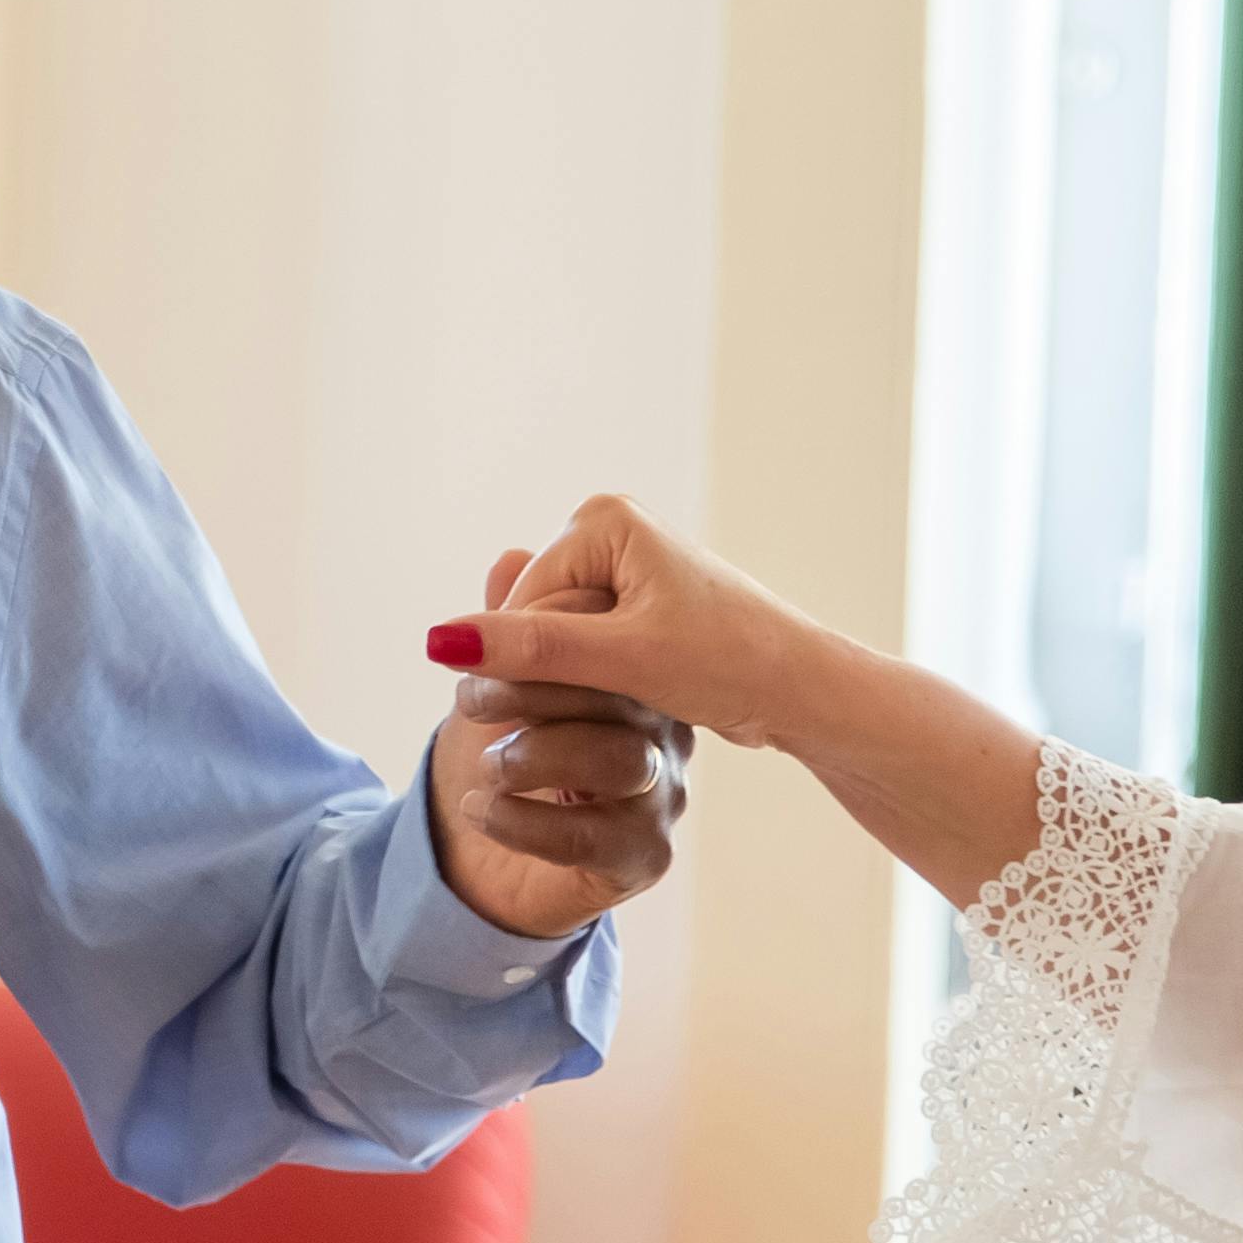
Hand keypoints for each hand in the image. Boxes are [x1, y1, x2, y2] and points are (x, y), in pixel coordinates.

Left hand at [422, 541, 689, 938]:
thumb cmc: (506, 768)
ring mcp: (665, 794)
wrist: (493, 868)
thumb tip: (509, 559)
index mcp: (636, 678)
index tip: (475, 648)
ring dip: (532, 754)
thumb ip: (510, 635)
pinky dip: (522, 819)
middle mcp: (665, 731)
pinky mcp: (645, 855)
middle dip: (531, 688)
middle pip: (621, 695)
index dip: (540, 635)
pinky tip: (479, 809)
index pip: (609, 639)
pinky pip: (592, 834)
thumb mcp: (498, 693)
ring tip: (484, 766)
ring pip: (616, 759)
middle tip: (467, 701)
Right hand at [432, 497, 1050, 914]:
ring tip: (610, 721)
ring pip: (563, 642)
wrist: (805, 689)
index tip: (542, 720)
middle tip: (588, 723)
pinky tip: (620, 716)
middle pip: (539, 620)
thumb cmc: (727, 662)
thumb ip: (529, 650)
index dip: (525, 667)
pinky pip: (591, 648)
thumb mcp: (622, 660)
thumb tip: (438, 640)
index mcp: (603, 520)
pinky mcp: (643, 606)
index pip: (523, 604)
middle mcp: (612, 532)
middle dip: (553, 676)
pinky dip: (598, 686)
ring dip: (575, 687)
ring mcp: (629, 569)